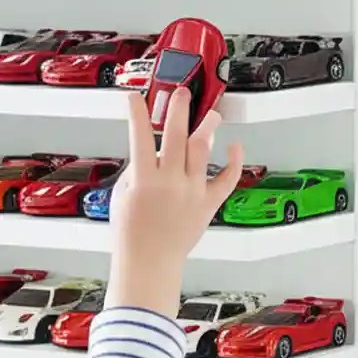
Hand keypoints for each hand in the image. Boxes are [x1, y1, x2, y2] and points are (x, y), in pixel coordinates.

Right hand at [106, 88, 243, 315]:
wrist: (149, 263)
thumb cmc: (132, 234)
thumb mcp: (123, 196)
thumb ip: (138, 171)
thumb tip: (152, 152)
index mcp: (143, 179)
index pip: (139, 137)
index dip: (137, 114)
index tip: (136, 96)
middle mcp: (169, 182)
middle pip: (177, 135)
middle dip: (179, 110)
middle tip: (182, 93)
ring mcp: (191, 191)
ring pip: (202, 150)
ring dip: (207, 128)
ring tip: (212, 114)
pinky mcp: (208, 203)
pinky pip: (226, 179)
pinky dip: (233, 162)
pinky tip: (234, 147)